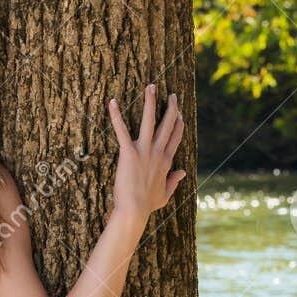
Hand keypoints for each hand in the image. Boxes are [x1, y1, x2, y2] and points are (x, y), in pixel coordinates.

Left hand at [108, 83, 185, 224]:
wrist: (134, 211)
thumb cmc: (146, 206)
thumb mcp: (164, 195)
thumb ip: (174, 182)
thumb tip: (183, 172)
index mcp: (166, 162)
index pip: (175, 138)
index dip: (178, 125)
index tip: (179, 114)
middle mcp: (158, 152)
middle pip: (167, 125)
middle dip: (171, 108)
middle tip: (172, 94)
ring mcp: (144, 150)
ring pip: (150, 120)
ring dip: (150, 102)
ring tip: (150, 86)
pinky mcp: (128, 152)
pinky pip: (122, 130)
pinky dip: (116, 115)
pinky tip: (113, 102)